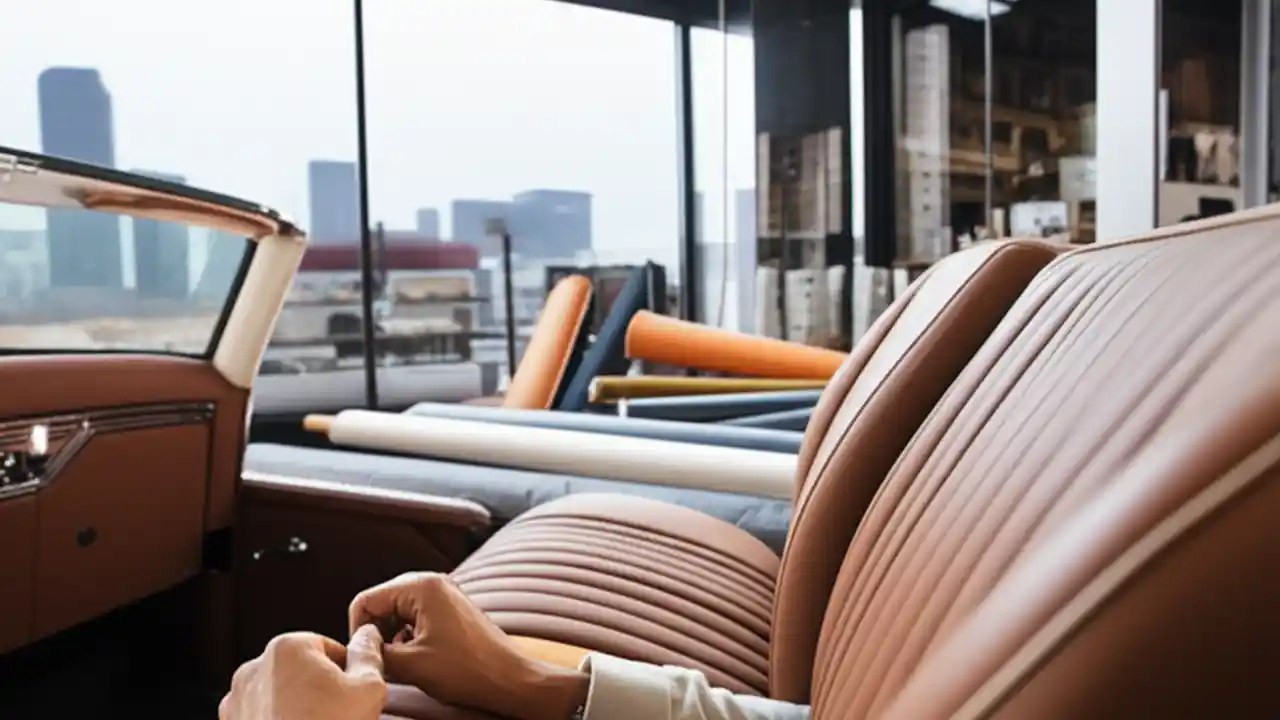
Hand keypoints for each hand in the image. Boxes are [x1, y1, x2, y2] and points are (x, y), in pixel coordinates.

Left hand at [219, 625, 386, 719]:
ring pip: (280, 694)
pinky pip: (262, 715)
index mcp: (288, 647)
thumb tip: (368, 634)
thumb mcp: (368, 690)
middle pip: (302, 671)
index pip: (330, 648)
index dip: (348, 674)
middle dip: (320, 690)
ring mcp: (237, 699)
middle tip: (336, 717)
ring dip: (297, 707)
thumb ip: (369, 654)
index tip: (352, 697)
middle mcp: (254, 668)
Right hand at [349, 572, 587, 719]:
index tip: (368, 657)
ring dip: (393, 638)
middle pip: (380, 604)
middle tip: (384, 661)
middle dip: (376, 634)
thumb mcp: (411, 665)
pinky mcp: (450, 609)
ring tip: (403, 663)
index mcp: (421, 586)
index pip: (365, 601)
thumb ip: (376, 653)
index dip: (358, 633)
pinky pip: (414, 618)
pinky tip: (418, 658)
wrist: (510, 680)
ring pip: (396, 613)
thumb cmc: (468, 670)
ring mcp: (444, 594)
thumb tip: (358, 650)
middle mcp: (432, 581)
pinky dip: (408, 638)